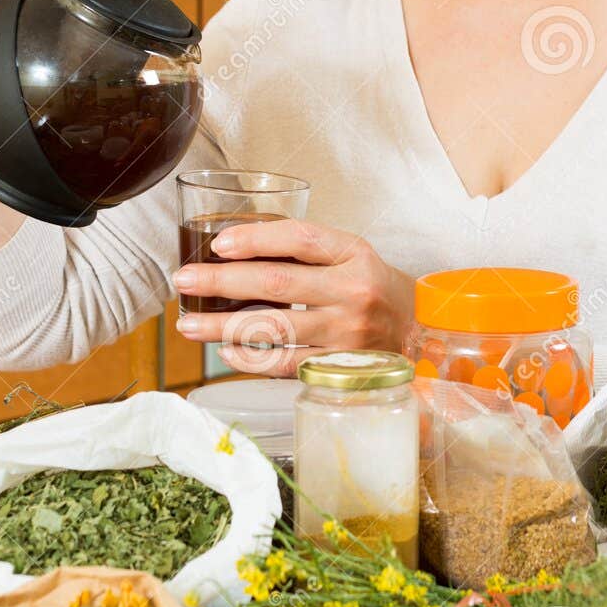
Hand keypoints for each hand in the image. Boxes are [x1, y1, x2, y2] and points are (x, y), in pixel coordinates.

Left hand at [173, 219, 415, 376]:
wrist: (422, 335)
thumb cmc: (374, 289)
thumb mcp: (352, 255)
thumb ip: (305, 250)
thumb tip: (234, 249)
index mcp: (355, 254)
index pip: (300, 238)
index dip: (256, 239)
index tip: (218, 244)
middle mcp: (353, 292)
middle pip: (278, 282)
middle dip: (222, 282)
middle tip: (183, 281)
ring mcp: (346, 334)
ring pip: (274, 329)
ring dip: (223, 328)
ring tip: (188, 325)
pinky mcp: (339, 368)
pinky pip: (285, 366)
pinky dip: (251, 359)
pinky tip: (225, 352)